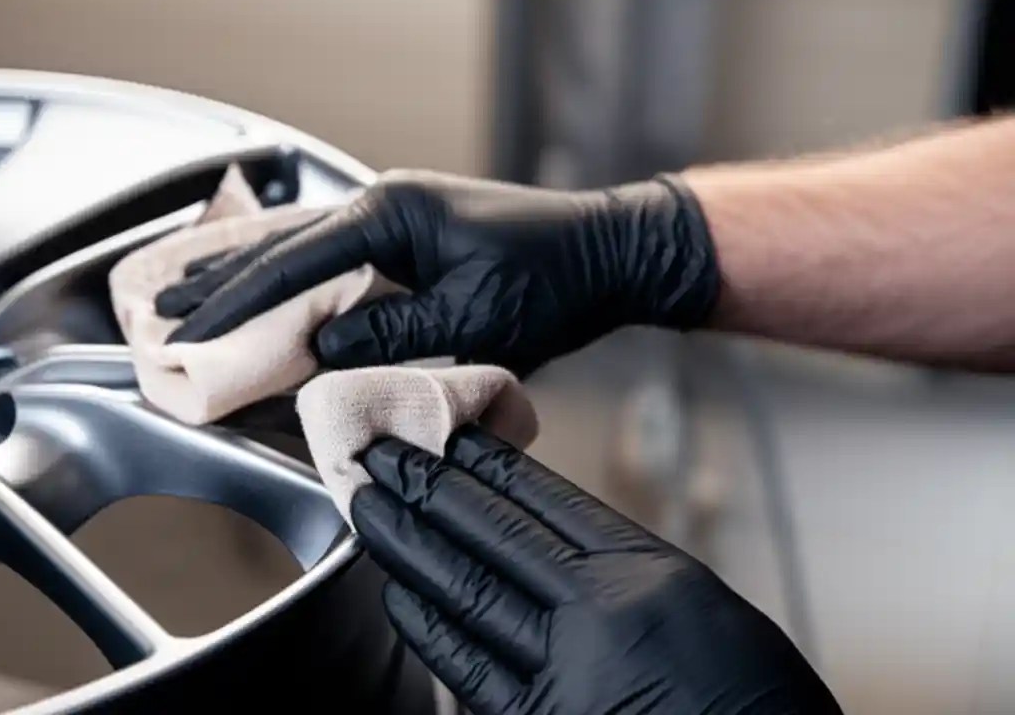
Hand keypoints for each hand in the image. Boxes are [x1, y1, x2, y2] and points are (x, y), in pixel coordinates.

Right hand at [157, 170, 719, 375]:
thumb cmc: (553, 281)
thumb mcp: (473, 318)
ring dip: (241, 274)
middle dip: (218, 284)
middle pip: (280, 247)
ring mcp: (392, 216)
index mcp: (390, 215)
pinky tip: (260, 286)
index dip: (234, 304)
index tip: (188, 334)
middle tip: (159, 313)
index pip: (292, 264)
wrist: (607, 251)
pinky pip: (327, 256)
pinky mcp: (404, 237)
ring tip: (183, 291)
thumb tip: (319, 347)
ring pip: (297, 247)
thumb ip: (392, 333)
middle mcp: (382, 205)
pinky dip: (284, 275)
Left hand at [352, 426, 841, 714]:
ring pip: (467, 590)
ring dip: (410, 543)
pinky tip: (399, 593)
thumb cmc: (754, 708)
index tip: (454, 437)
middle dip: (429, 487)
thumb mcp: (708, 616)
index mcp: (652, 575)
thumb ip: (628, 578)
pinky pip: (465, 666)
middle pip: (494, 533)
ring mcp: (564, 672)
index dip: (490, 465)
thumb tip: (558, 553)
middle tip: (382, 452)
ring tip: (371, 506)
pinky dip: (427, 624)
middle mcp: (602, 614)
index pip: (550, 501)